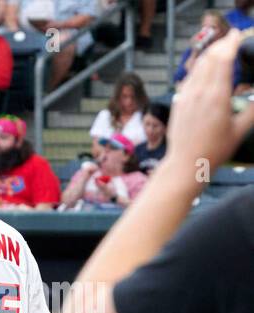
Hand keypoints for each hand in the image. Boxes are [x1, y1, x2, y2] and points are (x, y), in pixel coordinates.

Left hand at [167, 32, 253, 171]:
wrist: (185, 164)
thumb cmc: (214, 150)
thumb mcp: (240, 130)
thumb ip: (253, 109)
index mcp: (217, 97)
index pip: (223, 60)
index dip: (230, 43)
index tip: (237, 34)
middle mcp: (199, 93)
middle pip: (210, 59)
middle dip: (221, 45)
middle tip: (231, 38)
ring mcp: (186, 97)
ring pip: (197, 67)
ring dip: (209, 54)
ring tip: (220, 48)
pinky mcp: (179, 103)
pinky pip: (188, 78)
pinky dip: (198, 67)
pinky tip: (204, 67)